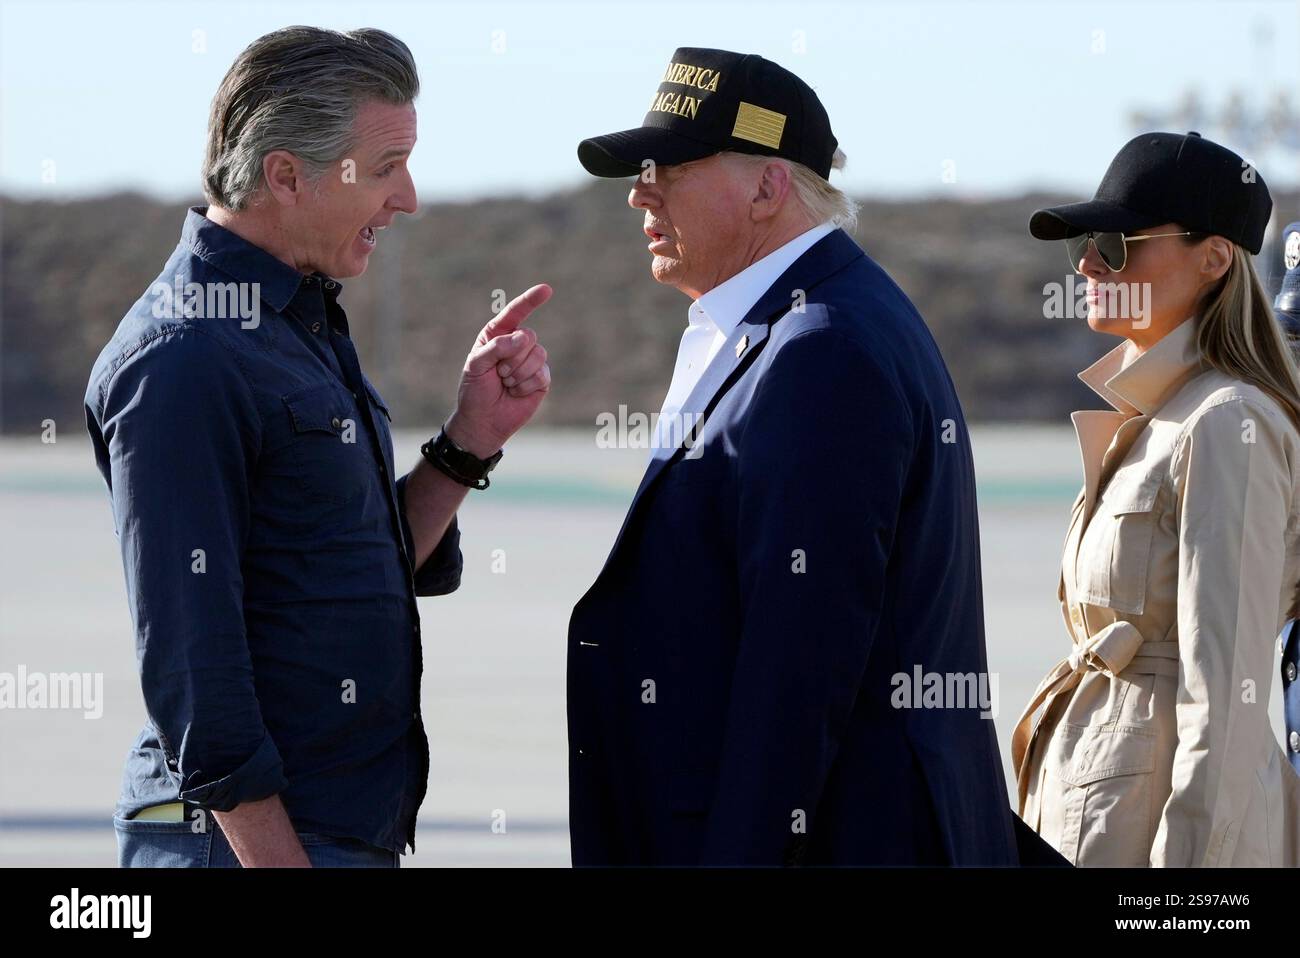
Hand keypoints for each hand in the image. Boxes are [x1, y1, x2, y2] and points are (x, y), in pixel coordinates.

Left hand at [446, 284, 552, 457]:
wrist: (483, 420)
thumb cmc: (475, 390)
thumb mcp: (475, 365)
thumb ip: (496, 347)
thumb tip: (523, 338)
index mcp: (498, 335)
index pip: (516, 313)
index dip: (530, 301)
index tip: (546, 289)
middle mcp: (516, 345)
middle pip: (528, 337)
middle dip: (512, 357)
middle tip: (499, 373)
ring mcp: (531, 361)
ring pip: (538, 355)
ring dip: (518, 373)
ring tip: (506, 383)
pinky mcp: (541, 379)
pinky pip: (542, 374)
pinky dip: (525, 385)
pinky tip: (515, 392)